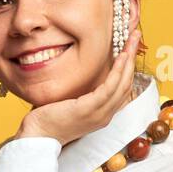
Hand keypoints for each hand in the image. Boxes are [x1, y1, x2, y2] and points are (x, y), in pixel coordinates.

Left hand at [15, 28, 141, 144]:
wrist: (36, 136)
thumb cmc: (48, 119)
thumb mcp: (69, 104)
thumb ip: (80, 92)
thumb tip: (80, 72)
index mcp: (102, 114)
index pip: (122, 88)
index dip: (128, 67)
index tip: (129, 47)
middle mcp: (105, 115)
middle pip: (127, 83)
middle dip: (133, 57)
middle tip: (136, 35)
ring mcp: (99, 114)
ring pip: (122, 83)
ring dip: (129, 59)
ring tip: (133, 39)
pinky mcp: (89, 109)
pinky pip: (109, 87)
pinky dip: (117, 71)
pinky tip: (120, 56)